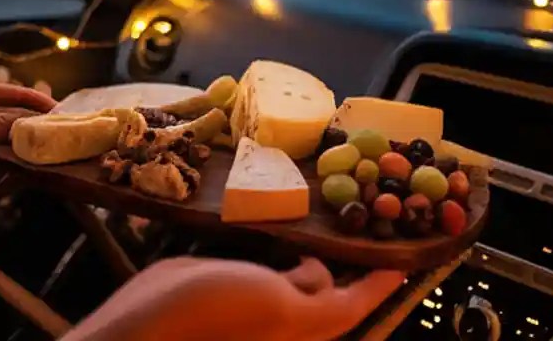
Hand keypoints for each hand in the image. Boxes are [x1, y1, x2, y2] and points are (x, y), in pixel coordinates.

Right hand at [65, 256, 404, 340]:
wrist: (147, 327)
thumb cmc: (217, 318)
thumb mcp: (280, 309)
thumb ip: (315, 298)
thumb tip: (323, 276)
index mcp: (304, 332)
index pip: (355, 308)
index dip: (381, 283)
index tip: (405, 257)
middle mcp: (287, 324)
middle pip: (333, 298)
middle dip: (356, 269)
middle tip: (376, 228)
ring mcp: (260, 308)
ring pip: (304, 283)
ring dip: (323, 257)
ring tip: (340, 222)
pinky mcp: (234, 290)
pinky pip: (273, 271)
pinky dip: (289, 254)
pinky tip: (291, 230)